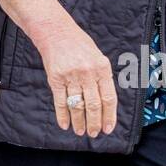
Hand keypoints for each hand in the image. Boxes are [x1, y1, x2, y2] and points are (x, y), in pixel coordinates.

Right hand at [35, 18, 117, 137]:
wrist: (56, 32)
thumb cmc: (79, 45)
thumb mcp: (98, 57)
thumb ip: (102, 78)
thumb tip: (106, 103)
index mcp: (102, 68)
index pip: (109, 97)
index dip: (109, 116)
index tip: (108, 128)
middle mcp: (88, 73)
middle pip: (94, 105)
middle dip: (95, 123)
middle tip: (94, 133)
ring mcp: (71, 76)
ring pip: (77, 106)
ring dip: (79, 122)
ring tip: (80, 132)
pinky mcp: (55, 78)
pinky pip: (61, 102)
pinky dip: (63, 116)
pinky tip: (65, 125)